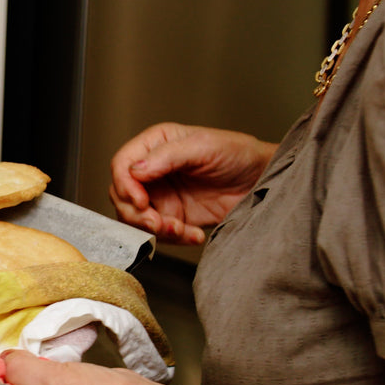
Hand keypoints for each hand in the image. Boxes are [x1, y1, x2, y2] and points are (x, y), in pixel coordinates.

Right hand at [109, 123, 276, 243]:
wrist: (262, 181)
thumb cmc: (238, 154)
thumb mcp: (204, 147)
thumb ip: (167, 156)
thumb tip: (135, 171)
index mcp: (155, 145)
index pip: (122, 164)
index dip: (124, 185)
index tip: (141, 201)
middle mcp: (153, 170)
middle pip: (121, 195)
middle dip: (138, 214)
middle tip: (159, 223)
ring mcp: (161, 195)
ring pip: (136, 218)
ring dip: (156, 230)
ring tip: (181, 230)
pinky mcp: (174, 217)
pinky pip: (159, 233)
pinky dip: (174, 239)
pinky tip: (195, 234)